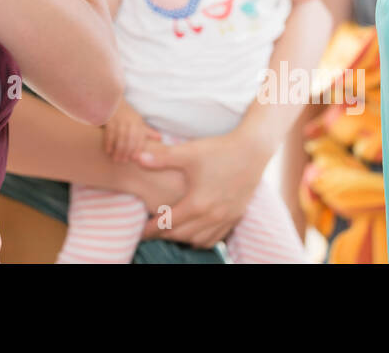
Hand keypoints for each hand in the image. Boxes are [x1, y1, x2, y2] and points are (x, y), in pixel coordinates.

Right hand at [102, 100, 160, 162]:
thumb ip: (148, 131)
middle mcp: (130, 122)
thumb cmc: (127, 114)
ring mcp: (119, 122)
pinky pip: (109, 135)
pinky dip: (109, 144)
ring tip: (116, 159)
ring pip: (120, 139)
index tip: (135, 159)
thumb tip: (160, 139)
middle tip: (123, 161)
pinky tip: (108, 151)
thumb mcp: (138, 121)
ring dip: (118, 150)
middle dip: (126, 152)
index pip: (139, 139)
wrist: (114, 101)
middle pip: (129, 140)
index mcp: (138, 123)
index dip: (137, 150)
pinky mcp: (110, 121)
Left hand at [134, 133, 262, 247]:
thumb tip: (136, 156)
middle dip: (164, 235)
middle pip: (182, 235)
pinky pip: (216, 237)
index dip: (151, 229)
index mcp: (197, 203)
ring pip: (199, 239)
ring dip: (183, 239)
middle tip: (151, 232)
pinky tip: (194, 233)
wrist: (252, 150)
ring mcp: (226, 218)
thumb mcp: (187, 152)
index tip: (140, 232)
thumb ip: (161, 158)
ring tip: (170, 232)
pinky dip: (202, 239)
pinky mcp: (237, 215)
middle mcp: (212, 215)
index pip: (168, 223)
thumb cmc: (218, 149)